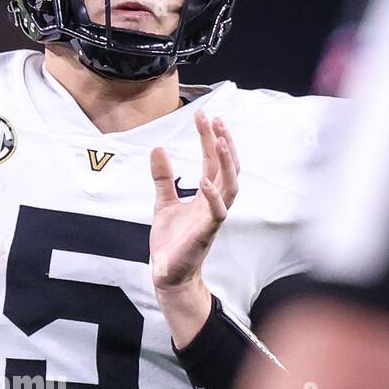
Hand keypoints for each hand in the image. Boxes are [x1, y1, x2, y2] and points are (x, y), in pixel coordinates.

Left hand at [149, 110, 239, 289]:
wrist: (167, 273)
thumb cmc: (171, 241)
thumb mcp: (163, 202)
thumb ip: (163, 177)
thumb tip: (157, 147)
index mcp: (205, 195)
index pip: (212, 161)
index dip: (209, 138)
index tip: (204, 115)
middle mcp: (214, 203)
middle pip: (226, 167)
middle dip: (223, 142)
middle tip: (215, 119)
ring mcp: (212, 217)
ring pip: (230, 186)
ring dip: (227, 163)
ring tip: (219, 140)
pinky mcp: (207, 233)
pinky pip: (217, 212)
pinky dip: (213, 196)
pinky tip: (204, 179)